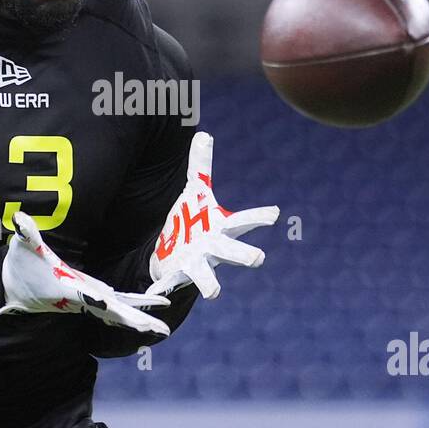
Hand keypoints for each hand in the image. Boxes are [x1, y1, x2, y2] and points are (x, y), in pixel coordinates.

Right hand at [0, 211, 171, 336]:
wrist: (12, 289)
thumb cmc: (19, 267)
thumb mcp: (22, 246)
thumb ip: (25, 232)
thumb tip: (19, 217)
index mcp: (68, 286)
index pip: (90, 295)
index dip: (106, 302)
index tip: (123, 310)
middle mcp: (81, 297)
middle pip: (113, 310)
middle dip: (137, 319)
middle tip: (162, 327)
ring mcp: (85, 299)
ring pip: (117, 311)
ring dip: (139, 318)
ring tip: (163, 327)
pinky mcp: (87, 297)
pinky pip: (113, 307)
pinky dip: (129, 313)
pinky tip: (145, 320)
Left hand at [145, 131, 279, 298]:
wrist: (176, 255)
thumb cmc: (194, 223)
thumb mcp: (197, 193)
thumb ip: (201, 167)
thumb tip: (203, 134)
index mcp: (221, 228)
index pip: (243, 221)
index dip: (258, 217)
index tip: (273, 213)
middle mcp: (215, 249)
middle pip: (233, 252)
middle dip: (246, 255)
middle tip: (259, 258)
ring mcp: (197, 264)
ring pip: (206, 277)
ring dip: (210, 284)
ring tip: (215, 293)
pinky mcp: (177, 275)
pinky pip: (170, 284)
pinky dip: (164, 288)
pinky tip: (155, 290)